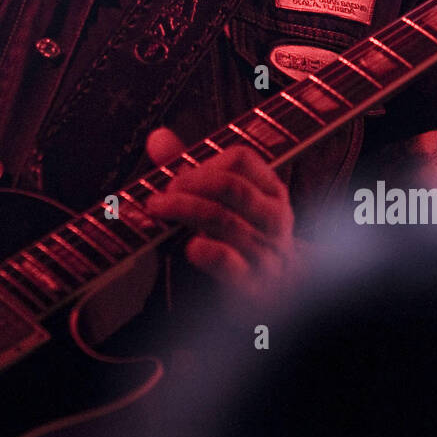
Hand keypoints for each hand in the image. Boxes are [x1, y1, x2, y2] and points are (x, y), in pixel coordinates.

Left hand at [144, 127, 302, 304]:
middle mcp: (276, 218)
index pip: (241, 158)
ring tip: (158, 210)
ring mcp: (268, 252)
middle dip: (188, 185)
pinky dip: (206, 251)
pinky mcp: (254, 286)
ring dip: (184, 210)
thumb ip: (191, 171)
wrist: (279, 299)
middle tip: (160, 195)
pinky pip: (231, 262)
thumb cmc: (242, 242)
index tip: (178, 175)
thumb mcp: (224, 206)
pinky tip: (189, 248)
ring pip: (225, 221)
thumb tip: (158, 137)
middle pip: (231, 187)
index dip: (204, 162)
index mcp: (271, 192)